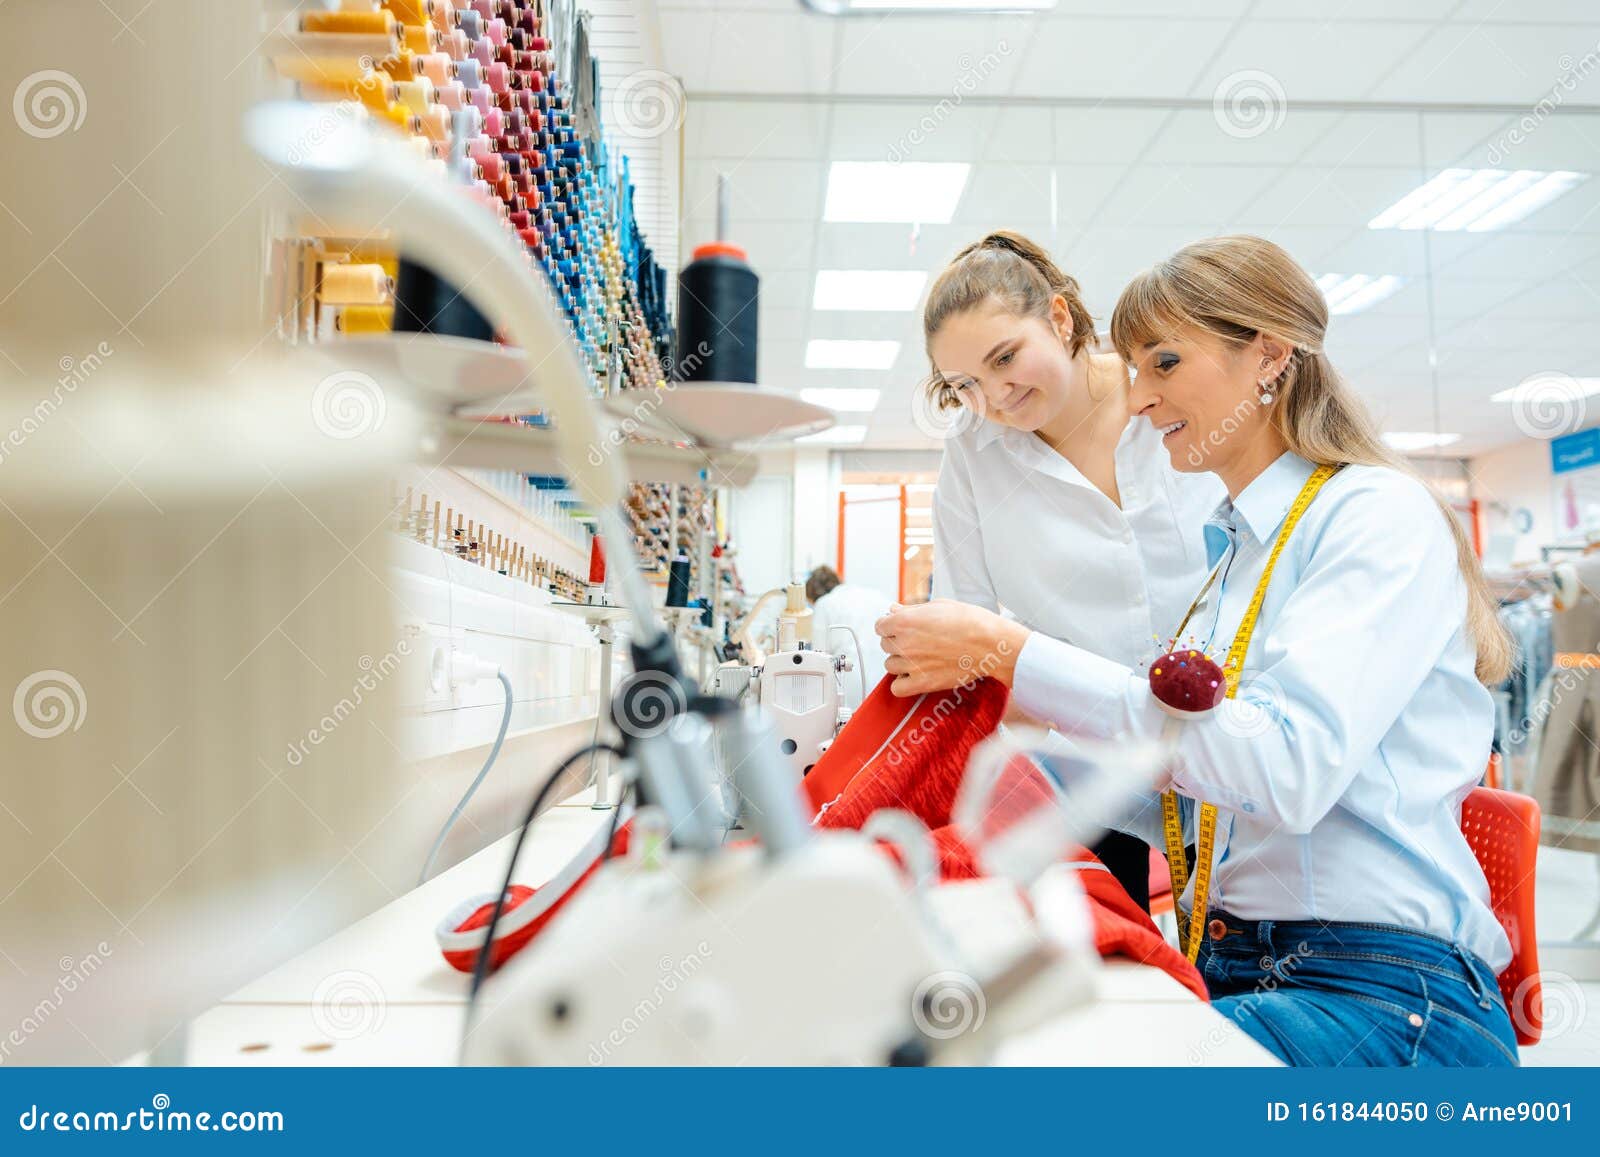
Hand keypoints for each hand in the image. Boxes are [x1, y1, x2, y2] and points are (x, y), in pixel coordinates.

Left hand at [874, 600, 1030, 696]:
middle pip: (885, 645)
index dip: (890, 626)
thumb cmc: (971, 621)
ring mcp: (912, 665)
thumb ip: (911, 609)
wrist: (991, 644)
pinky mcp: (922, 683)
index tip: (900, 628)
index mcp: (905, 621)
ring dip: (901, 662)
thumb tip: (892, 610)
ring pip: (890, 665)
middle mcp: (904, 643)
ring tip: (920, 657)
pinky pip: (897, 688)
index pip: (880, 626)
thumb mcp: (939, 606)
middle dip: (898, 642)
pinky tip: (915, 675)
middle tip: (918, 641)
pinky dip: (902, 683)